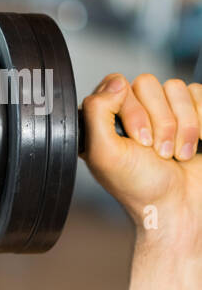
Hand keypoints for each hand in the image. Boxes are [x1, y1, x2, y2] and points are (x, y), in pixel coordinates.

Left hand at [82, 73, 201, 245]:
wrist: (179, 207)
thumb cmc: (140, 187)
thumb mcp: (105, 153)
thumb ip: (97, 113)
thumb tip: (116, 82)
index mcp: (105, 119)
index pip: (117, 85)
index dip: (133, 112)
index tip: (139, 142)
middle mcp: (132, 110)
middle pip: (149, 84)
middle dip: (160, 121)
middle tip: (159, 152)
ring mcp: (163, 111)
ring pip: (177, 87)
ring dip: (183, 125)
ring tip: (176, 154)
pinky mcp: (191, 113)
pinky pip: (198, 93)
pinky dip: (200, 121)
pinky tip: (194, 145)